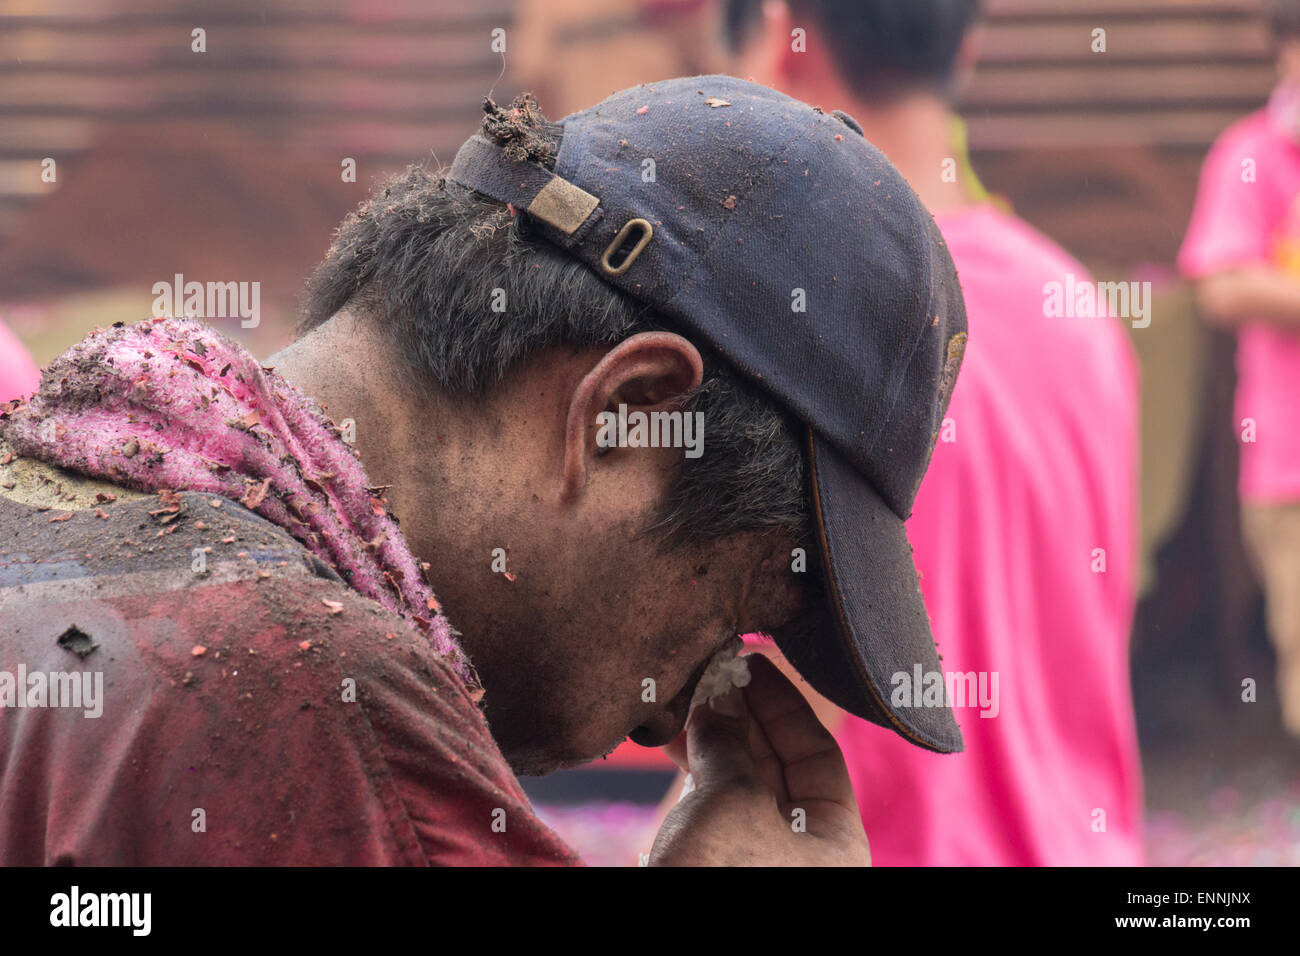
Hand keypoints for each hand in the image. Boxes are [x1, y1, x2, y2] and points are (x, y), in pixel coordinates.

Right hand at [648, 654, 868, 865]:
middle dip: (742, 715)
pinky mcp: (716, 869)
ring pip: (741, 786)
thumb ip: (729, 744)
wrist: (655, 948)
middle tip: (709, 670)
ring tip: (684, 699)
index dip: (782, 701)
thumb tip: (717, 702)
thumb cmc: (721, 878)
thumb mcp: (731, 802)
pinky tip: (672, 740)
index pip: (818, 752)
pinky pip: (714, 809)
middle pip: (779, 764)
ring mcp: (758, 863)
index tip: (749, 661)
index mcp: (837, 842)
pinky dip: (695, 772)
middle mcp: (804, 853)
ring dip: (712, 740)